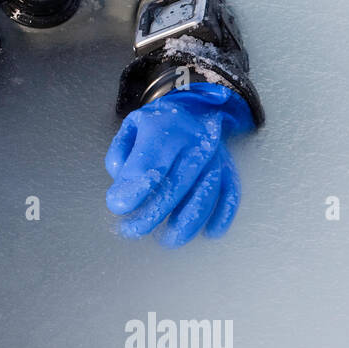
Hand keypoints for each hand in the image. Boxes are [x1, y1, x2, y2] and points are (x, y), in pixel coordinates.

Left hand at [105, 82, 254, 246]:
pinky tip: (209, 233)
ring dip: (186, 223)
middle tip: (132, 230)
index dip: (133, 190)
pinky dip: (222, 217)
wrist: (194, 108)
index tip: (117, 207)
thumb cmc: (156, 125)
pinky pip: (231, 195)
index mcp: (165, 128)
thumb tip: (122, 186)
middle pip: (175, 186)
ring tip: (166, 239)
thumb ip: (120, 156)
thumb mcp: (130, 129)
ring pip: (205, 195)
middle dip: (151, 214)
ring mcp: (215, 157)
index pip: (149, 165)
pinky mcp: (229, 168)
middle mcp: (195, 142)